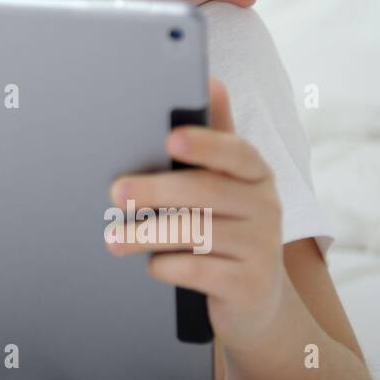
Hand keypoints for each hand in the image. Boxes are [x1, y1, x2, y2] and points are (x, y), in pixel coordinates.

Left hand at [103, 77, 288, 349]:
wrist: (253, 299)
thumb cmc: (226, 226)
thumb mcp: (224, 181)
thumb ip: (214, 136)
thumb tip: (212, 80)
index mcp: (257, 173)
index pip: (236, 152)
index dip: (204, 143)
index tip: (170, 138)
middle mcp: (266, 206)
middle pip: (207, 192)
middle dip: (156, 190)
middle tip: (116, 192)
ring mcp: (262, 248)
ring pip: (197, 233)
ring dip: (148, 233)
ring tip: (113, 236)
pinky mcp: (250, 285)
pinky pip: (200, 270)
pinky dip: (168, 266)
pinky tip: (149, 264)